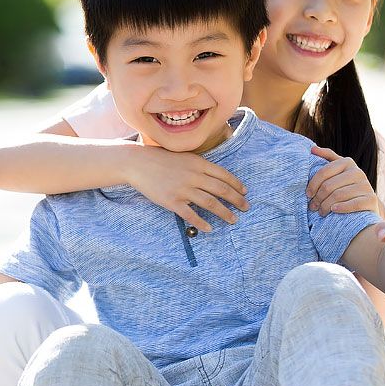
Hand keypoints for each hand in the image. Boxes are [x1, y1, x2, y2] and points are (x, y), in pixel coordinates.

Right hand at [127, 145, 248, 232]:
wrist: (138, 163)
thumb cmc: (160, 159)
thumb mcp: (184, 157)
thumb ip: (200, 166)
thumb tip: (215, 178)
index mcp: (198, 163)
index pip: (223, 175)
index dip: (236, 184)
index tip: (244, 192)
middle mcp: (193, 176)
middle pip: (221, 190)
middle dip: (237, 200)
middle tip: (246, 207)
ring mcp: (183, 189)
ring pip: (210, 203)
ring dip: (224, 212)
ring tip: (233, 220)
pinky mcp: (171, 201)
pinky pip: (190, 214)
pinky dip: (202, 222)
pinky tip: (210, 228)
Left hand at [308, 146, 379, 215]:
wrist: (367, 203)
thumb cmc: (346, 186)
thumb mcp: (338, 170)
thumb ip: (326, 157)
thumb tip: (312, 149)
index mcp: (347, 162)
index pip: (323, 172)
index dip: (313, 185)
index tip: (308, 194)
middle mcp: (358, 172)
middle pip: (329, 186)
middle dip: (318, 198)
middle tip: (312, 206)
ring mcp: (366, 185)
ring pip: (338, 195)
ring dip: (325, 206)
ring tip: (321, 211)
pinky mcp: (371, 199)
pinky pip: (353, 204)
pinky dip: (341, 208)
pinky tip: (333, 210)